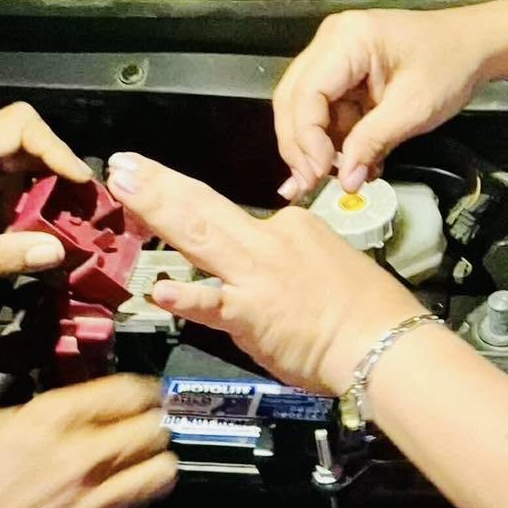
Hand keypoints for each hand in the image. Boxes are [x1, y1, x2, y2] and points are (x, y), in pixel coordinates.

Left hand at [0, 102, 92, 287]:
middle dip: (44, 179)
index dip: (57, 148)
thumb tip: (55, 253)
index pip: (21, 125)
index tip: (79, 183)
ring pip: (1, 160)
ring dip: (20, 195)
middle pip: (17, 141)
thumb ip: (0, 257)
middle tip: (65, 215)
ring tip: (26, 237)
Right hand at [0, 377, 176, 507]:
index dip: (146, 392)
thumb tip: (61, 416)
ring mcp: (93, 505)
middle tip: (147, 435)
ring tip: (142, 473)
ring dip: (154, 471)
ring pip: (161, 475)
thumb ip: (33, 417)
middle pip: (154, 430)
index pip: (129, 392)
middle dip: (153, 429)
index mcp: (51, 421)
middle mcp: (81, 458)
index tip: (150, 397)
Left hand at [105, 153, 416, 393]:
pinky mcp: (250, 314)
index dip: (190, 206)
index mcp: (290, 227)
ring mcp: (256, 276)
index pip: (235, 216)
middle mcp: (268, 242)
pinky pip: (212, 304)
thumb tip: (271, 274)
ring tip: (122, 188)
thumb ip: (291, 264)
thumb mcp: (331, 264)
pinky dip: (187, 296)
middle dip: (158, 184)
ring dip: (156, 210)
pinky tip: (159, 288)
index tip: (159, 192)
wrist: (385, 342)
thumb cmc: (368, 311)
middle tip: (122, 165)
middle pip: (204, 207)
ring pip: (198, 235)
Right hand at [273, 8, 491, 199]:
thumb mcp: (414, 107)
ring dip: (319, 148)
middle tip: (311, 183)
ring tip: (338, 178)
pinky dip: (337, 141)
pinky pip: (328, 112)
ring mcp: (337, 58)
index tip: (318, 172)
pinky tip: (352, 164)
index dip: (306, 138)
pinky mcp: (346, 76)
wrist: (474, 46)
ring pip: (306, 110)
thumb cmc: (451, 62)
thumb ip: (374, 142)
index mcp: (347, 39)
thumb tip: (346, 178)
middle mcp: (333, 43)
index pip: (305, 94)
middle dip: (302, 147)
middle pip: (294, 101)